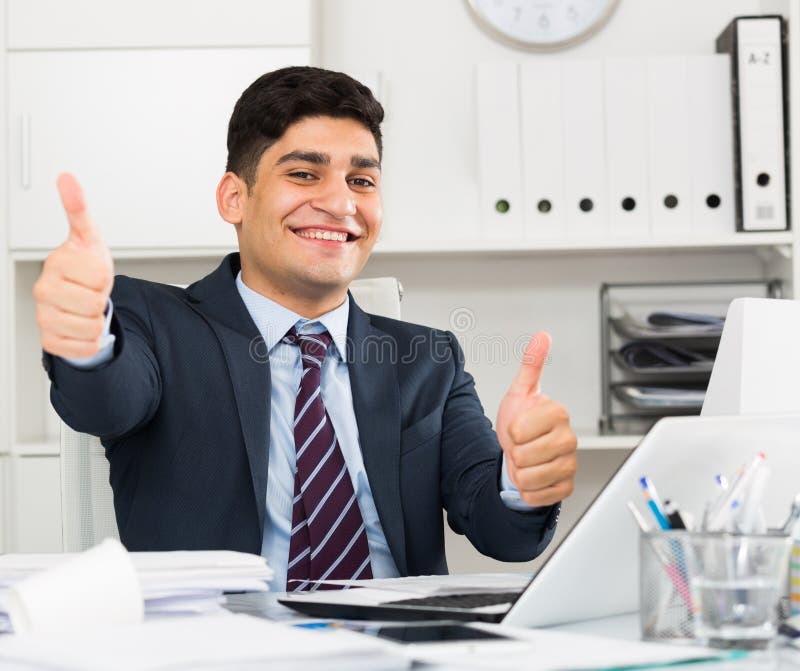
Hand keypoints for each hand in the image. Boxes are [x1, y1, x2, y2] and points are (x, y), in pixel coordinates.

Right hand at [33, 174, 113, 358]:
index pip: (98, 277)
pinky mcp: (50, 339)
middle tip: (91, 290)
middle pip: (95, 304)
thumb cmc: (84, 267)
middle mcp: (43, 290)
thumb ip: (78, 208)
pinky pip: (84, 346)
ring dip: (97, 319)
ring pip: (91, 327)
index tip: (93, 271)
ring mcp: (43, 315)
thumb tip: (66, 178)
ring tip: (87, 307)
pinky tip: (82, 326)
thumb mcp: (89, 237)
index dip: (105, 276)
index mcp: (54, 264)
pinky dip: (92, 341)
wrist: (80, 297)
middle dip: (101, 298)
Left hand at [496, 331, 576, 506]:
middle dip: (514, 453)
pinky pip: (535, 495)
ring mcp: (570, 464)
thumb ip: (531, 365)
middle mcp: (569, 439)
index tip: (519, 428)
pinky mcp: (566, 487)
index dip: (511, 432)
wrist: (523, 452)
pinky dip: (527, 489)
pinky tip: (533, 476)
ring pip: (528, 477)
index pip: (518, 431)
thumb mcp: (520, 392)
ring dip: (519, 471)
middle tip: (522, 445)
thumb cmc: (522, 423)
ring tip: (526, 459)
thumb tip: (542, 336)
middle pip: (523, 456)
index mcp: (558, 413)